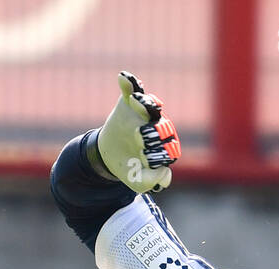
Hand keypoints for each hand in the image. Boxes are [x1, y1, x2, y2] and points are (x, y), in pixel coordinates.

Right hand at [97, 71, 180, 193]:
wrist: (109, 158)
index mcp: (164, 144)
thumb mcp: (139, 182)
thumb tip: (165, 171)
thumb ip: (154, 182)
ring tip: (137, 102)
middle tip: (139, 138)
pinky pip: (130, 88)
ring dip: (144, 103)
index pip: (168, 147)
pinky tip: (123, 77)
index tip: (145, 159)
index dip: (160, 152)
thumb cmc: (130, 168)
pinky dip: (128, 82)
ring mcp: (143, 112)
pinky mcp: (128, 101)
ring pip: (149, 104)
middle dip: (152, 131)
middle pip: (160, 125)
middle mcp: (157, 126)